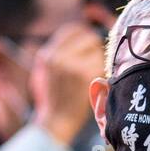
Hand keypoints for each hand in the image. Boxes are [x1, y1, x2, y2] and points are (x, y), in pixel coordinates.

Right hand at [30, 23, 103, 145]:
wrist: (57, 121)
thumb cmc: (57, 99)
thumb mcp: (48, 72)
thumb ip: (61, 54)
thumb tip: (85, 34)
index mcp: (47, 55)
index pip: (71, 30)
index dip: (85, 34)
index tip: (90, 44)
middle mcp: (56, 56)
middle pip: (87, 36)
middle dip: (95, 48)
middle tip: (94, 62)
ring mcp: (69, 64)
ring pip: (96, 48)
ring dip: (99, 59)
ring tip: (93, 73)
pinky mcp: (82, 73)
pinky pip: (100, 62)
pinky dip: (102, 69)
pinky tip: (96, 80)